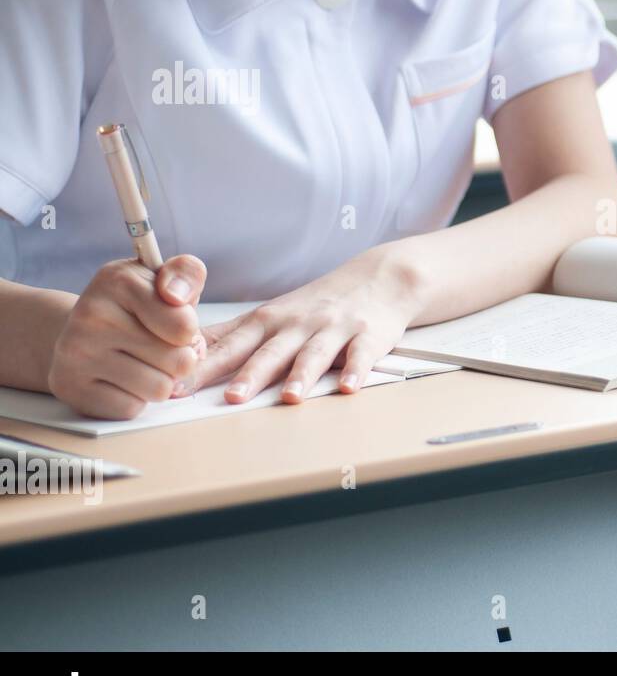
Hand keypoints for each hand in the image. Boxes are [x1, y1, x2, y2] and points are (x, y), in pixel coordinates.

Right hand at [48, 255, 207, 419]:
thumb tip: (175, 295)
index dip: (189, 332)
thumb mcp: (166, 280)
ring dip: (160, 381)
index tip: (175, 323)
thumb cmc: (139, 307)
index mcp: (118, 281)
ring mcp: (75, 352)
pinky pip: (131, 409)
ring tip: (142, 363)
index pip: (185, 327)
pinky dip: (134, 398)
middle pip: (179, 362)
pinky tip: (120, 379)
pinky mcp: (68, 386)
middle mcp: (90, 314)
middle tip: (159, 347)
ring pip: (159, 390)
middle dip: (179, 359)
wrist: (81, 330)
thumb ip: (186, 274)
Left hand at [188, 249, 420, 404]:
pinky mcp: (368, 336)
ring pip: (314, 353)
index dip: (204, 366)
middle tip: (232, 397)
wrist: (378, 278)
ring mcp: (334, 329)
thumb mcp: (270, 314)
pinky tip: (348, 387)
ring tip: (289, 397)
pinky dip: (355, 370)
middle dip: (251, 374)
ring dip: (302, 375)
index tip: (179, 387)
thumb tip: (182, 357)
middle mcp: (298, 324)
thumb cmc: (318, 303)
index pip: (230, 345)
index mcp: (269, 321)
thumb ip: (230, 337)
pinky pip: (361, 355)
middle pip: (271, 351)